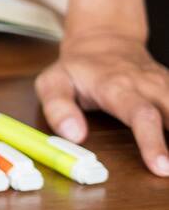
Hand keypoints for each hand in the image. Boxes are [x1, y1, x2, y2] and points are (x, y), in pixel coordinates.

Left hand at [35, 27, 168, 175]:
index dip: (154, 142)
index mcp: (118, 88)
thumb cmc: (76, 69)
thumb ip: (59, 109)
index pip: (141, 116)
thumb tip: (75, 136)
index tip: (163, 168)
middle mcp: (150, 87)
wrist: (103, 41)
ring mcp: (167, 87)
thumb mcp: (52, 83)